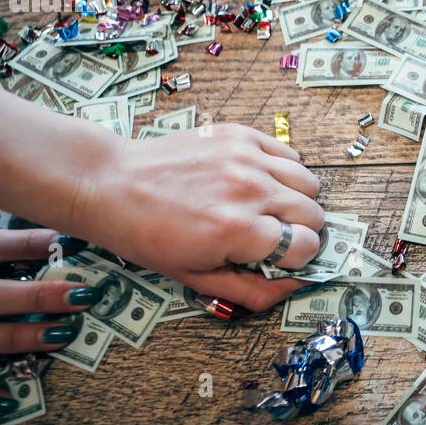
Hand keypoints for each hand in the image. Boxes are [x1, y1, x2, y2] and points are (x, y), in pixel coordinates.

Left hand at [72, 123, 324, 311]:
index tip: (277, 256)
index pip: (307, 245)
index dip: (295, 257)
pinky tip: (257, 180)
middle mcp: (249, 190)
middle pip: (314, 214)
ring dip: (296, 199)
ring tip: (267, 206)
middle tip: (271, 234)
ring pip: (309, 181)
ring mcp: (246, 158)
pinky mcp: (239, 135)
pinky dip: (282, 169)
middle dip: (299, 230)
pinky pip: (289, 153)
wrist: (111, 184)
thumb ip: (253, 290)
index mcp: (238, 231)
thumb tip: (296, 286)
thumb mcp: (196, 278)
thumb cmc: (148, 236)